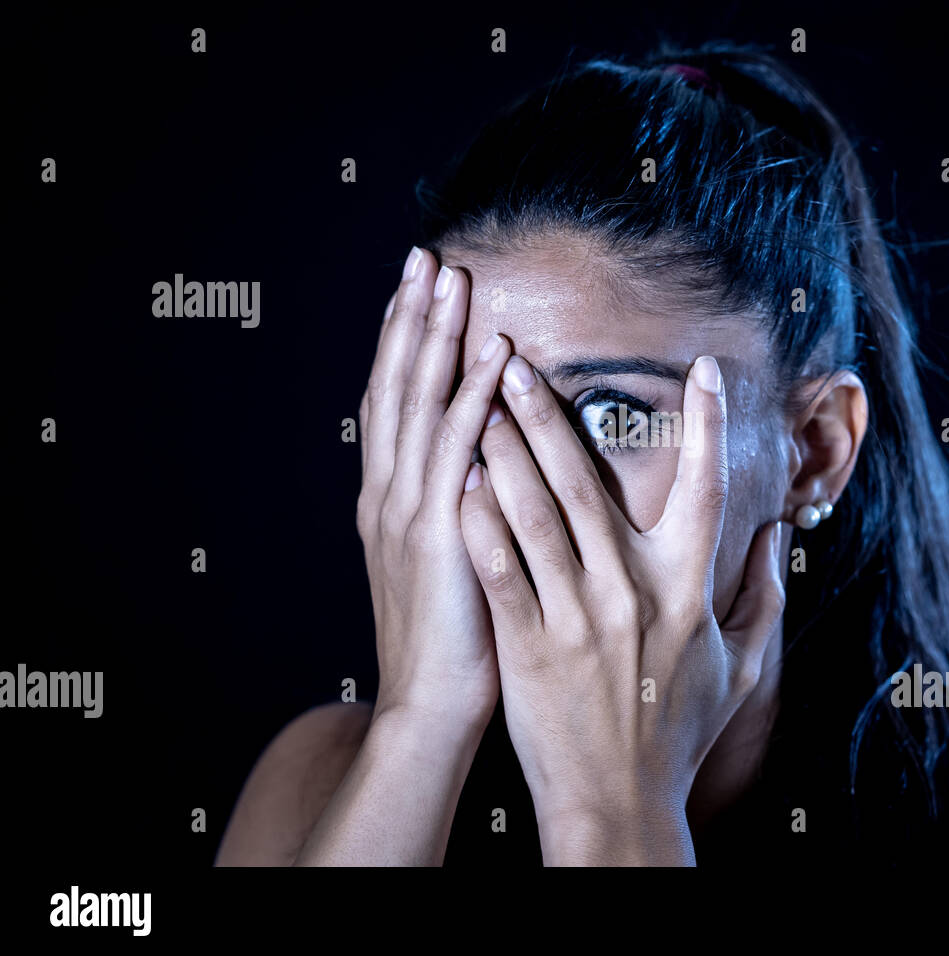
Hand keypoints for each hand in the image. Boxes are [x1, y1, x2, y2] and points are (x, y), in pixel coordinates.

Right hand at [357, 246, 512, 728]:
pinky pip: (458, 450)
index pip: (396, 401)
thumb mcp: (445, 556)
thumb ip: (456, 501)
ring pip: (418, 404)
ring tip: (450, 279)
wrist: (430, 706)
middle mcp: (389, 493)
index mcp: (390, 497)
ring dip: (435, 337)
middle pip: (396, 385)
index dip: (404, 341)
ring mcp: (407, 510)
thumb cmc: (454, 635)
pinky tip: (492, 353)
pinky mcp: (436, 534)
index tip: (419, 288)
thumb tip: (483, 456)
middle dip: (410, 318)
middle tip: (425, 257)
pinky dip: (472, 396)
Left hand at [459, 351, 784, 863]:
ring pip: (533, 512)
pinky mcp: (529, 642)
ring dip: (503, 448)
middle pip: (587, 481)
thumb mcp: (741, 667)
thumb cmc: (680, 733)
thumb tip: (779, 533)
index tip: (704, 368)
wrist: (620, 804)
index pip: (706, 488)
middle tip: (515, 361)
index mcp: (690, 589)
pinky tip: (457, 476)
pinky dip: (477, 516)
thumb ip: (765, 594)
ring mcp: (577, 616)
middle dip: (548, 412)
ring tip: (476, 400)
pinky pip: (499, 566)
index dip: (709, 424)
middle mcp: (634, 591)